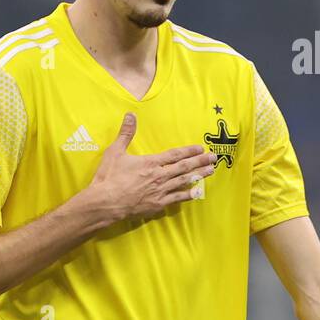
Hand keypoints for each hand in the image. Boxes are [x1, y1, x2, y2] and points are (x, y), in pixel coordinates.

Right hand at [83, 112, 217, 224]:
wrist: (106, 202)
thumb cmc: (109, 177)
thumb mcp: (115, 152)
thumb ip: (125, 134)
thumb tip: (130, 115)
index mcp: (150, 162)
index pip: (174, 155)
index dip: (189, 151)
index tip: (200, 148)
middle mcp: (159, 176)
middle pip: (184, 167)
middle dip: (200, 161)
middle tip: (214, 158)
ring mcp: (160, 191)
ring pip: (183, 181)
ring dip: (198, 175)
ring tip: (211, 171)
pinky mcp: (157, 204)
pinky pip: (177, 198)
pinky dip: (188, 195)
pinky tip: (198, 192)